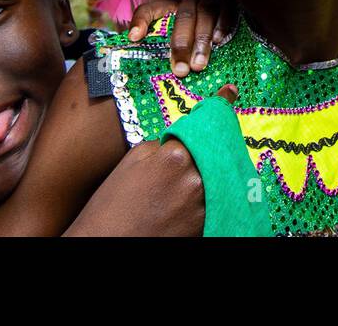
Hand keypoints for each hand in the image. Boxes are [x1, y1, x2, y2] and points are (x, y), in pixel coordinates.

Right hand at [64, 85, 236, 236]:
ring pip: (222, 176)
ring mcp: (203, 204)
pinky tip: (195, 196)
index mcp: (174, 155)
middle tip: (214, 141)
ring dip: (216, 171)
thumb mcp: (132, 162)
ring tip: (196, 176)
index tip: (231, 93)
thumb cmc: (112, 206)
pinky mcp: (206, 224)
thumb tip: (183, 139)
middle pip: (219, 149)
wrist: (106, 244)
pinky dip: (213, 194)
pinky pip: (219, 200)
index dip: (221, 106)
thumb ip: (163, 145)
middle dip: (218, 143)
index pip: (205, 123)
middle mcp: (195, 178)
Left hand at [129, 0, 236, 76]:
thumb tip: (151, 59)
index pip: (151, 8)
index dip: (141, 21)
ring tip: (199, 64)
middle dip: (181, 44)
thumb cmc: (212, 26)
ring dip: (202, 39)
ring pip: (206, 11)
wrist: (245, 0)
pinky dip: (224, 24)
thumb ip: (174, 43)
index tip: (133, 39)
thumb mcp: (192, 32)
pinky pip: (228, 6)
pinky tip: (221, 41)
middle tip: (180, 70)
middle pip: (184, 15)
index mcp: (175, 2)